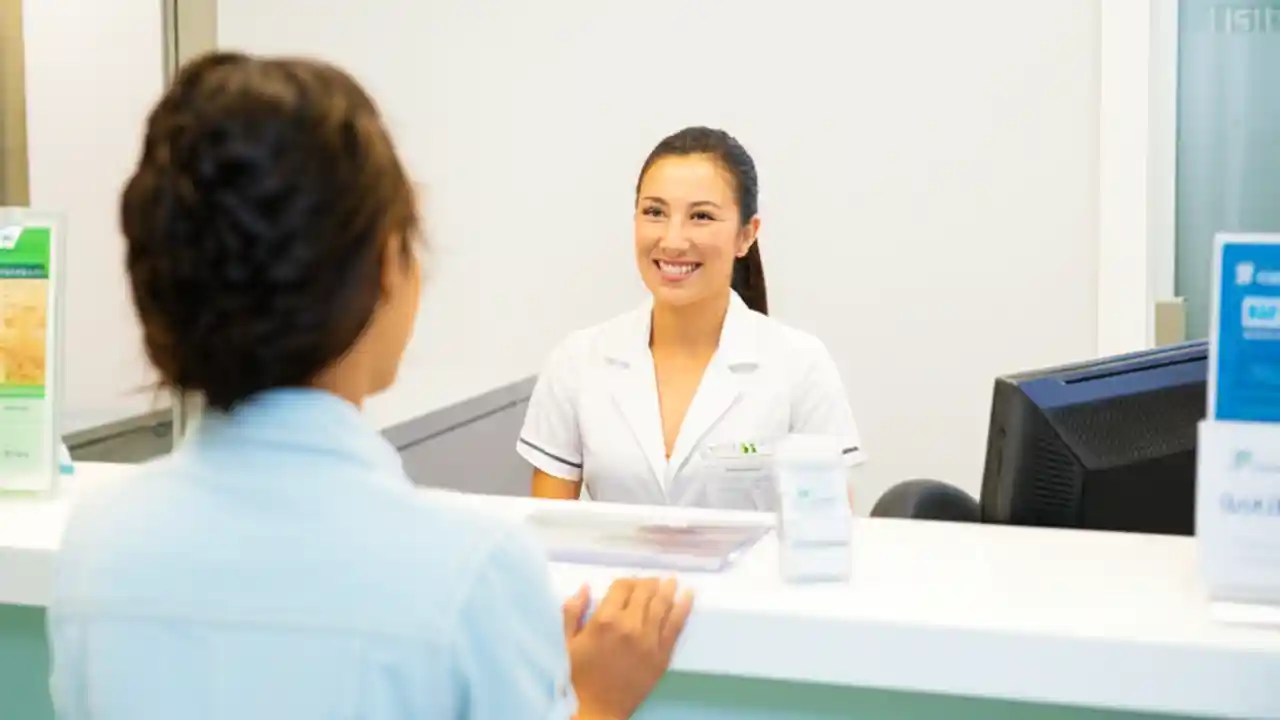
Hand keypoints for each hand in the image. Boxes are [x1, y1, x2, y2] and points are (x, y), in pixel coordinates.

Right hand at [561, 578, 692, 719]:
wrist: (597, 711)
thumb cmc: (577, 677)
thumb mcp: (566, 642)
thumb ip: (572, 612)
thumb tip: (586, 587)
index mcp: (604, 619)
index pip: (622, 587)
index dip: (626, 581)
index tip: (628, 584)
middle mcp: (630, 625)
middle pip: (645, 592)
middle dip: (649, 583)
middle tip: (653, 580)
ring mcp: (650, 640)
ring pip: (663, 605)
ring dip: (668, 589)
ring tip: (672, 581)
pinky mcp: (663, 655)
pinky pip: (676, 625)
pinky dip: (683, 607)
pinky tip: (688, 595)